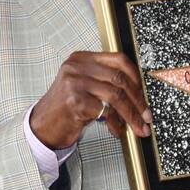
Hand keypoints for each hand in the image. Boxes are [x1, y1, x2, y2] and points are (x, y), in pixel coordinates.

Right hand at [30, 51, 151, 148]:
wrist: (43, 126)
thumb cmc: (65, 108)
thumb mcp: (84, 87)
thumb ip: (105, 82)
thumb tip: (138, 94)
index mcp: (81, 59)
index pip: (118, 59)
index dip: (136, 77)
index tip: (143, 94)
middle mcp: (76, 67)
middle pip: (119, 79)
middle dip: (138, 101)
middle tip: (146, 117)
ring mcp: (74, 83)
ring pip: (116, 95)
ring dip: (131, 115)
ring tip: (137, 127)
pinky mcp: (75, 101)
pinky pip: (105, 111)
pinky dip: (114, 124)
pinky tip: (115, 130)